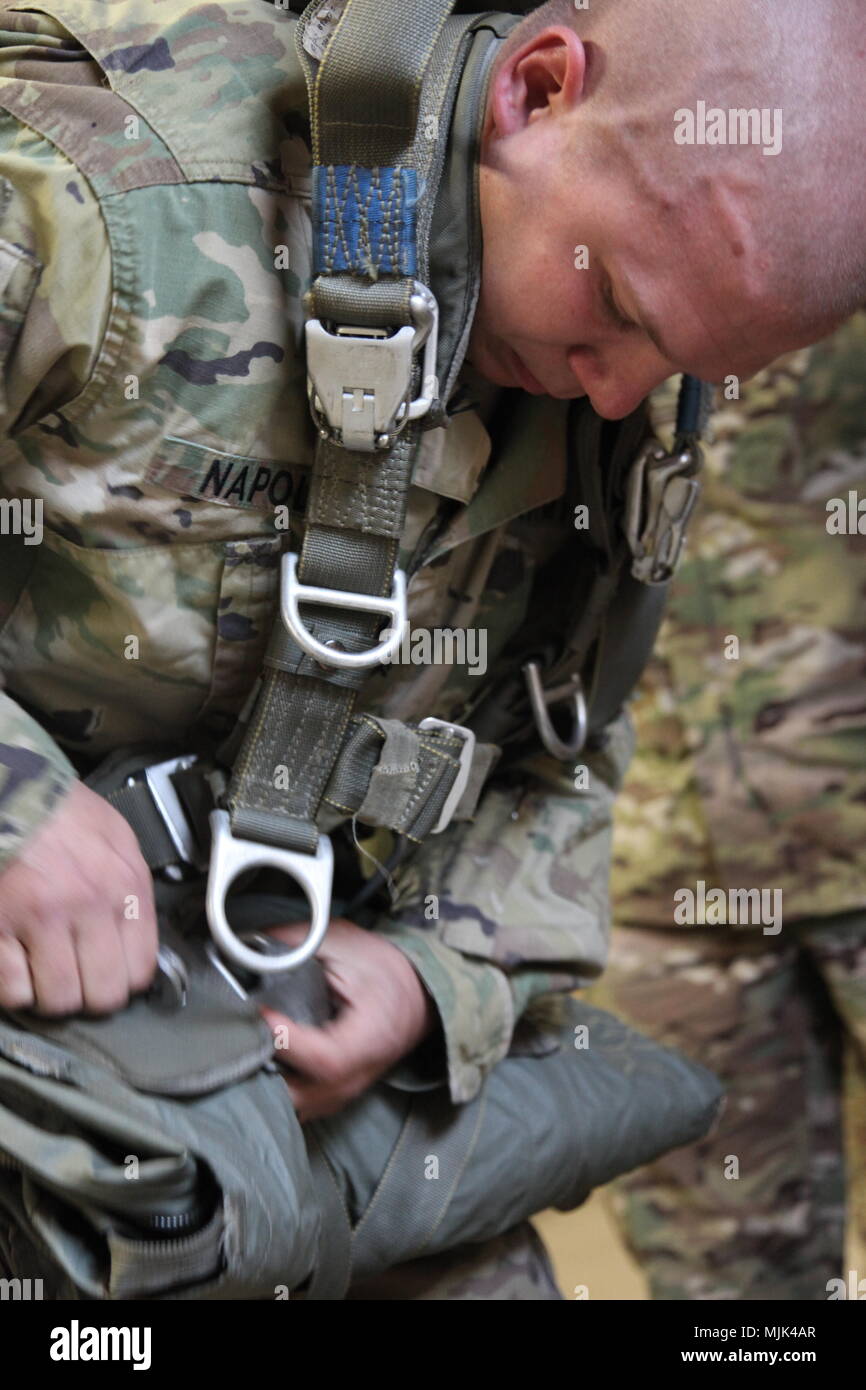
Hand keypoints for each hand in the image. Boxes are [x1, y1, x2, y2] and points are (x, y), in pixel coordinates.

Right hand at [0, 780, 157, 1013]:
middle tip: (74, 982)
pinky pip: (10, 989)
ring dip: (47, 994)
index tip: (109, 978)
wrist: (12, 787)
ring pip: (55, 999)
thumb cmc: (60, 811)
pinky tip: (12, 962)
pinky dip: (10, 987)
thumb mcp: (117, 839)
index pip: (140, 969)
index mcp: (124, 885)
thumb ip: (130, 890)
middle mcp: (88, 906)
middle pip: (101, 995)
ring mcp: (39, 919)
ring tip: (40, 972)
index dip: (123, 982)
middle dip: (87, 997)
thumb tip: (136, 942)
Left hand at [260, 918, 437, 1122]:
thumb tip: (246, 944)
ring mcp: (352, 1088)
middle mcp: (362, 1072)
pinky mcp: (342, 1090)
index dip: (288, 1041)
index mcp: (371, 1036)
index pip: (326, 1059)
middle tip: (244, 1041)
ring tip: (250, 1052)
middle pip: (307, 1095)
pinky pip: (306, 1106)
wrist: (421, 991)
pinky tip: (267, 1065)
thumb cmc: (384, 967)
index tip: (261, 1012)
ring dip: (271, 1086)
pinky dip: (282, 1092)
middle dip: (268, 1073)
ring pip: (302, 1108)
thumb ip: (295, 941)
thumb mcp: (343, 941)